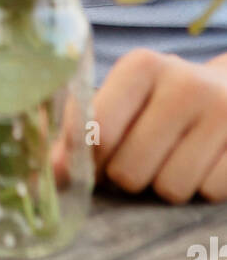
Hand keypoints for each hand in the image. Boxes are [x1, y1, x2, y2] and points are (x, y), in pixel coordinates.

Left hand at [88, 48, 226, 201]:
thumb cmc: (159, 100)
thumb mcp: (123, 97)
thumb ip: (83, 130)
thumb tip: (51, 173)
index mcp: (142, 65)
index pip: (97, 130)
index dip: (85, 161)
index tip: (87, 167)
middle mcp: (183, 83)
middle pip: (129, 169)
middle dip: (125, 176)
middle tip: (135, 158)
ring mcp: (221, 113)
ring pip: (169, 189)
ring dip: (162, 185)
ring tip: (169, 157)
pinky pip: (207, 193)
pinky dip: (198, 188)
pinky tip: (200, 162)